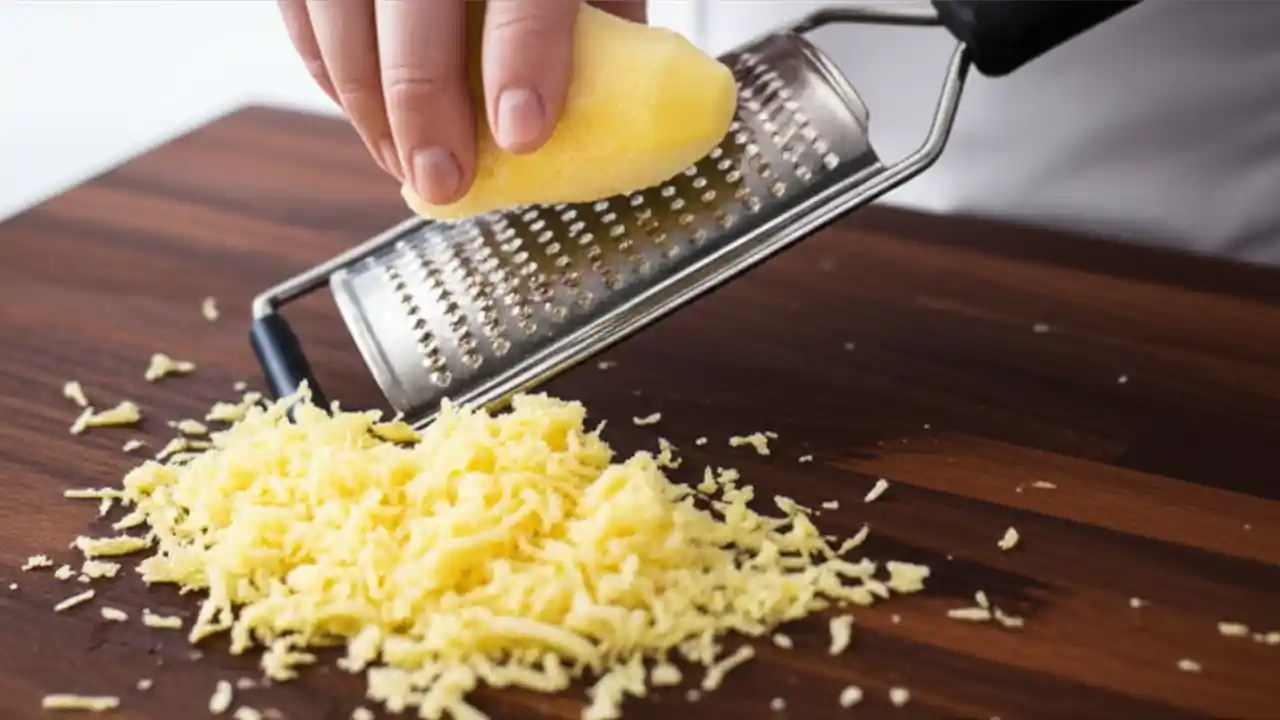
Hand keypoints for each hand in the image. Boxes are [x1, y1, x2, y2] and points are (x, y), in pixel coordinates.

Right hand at [278, 0, 645, 204]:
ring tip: (407, 167)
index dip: (522, 58)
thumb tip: (601, 117)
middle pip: (415, 2)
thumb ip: (601, 18)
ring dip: (369, 106)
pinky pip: (303, 14)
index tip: (523, 135)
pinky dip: (331, 77)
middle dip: (425, 102)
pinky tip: (371, 122)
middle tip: (445, 178)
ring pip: (341, 12)